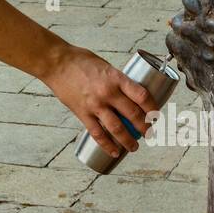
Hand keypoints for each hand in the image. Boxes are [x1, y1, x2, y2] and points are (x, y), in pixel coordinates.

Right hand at [40, 46, 160, 157]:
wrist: (56, 63)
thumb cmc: (80, 60)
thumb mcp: (105, 66)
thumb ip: (116, 80)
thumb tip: (128, 93)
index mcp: (116, 78)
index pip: (142, 96)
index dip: (152, 108)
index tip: (156, 114)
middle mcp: (108, 93)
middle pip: (133, 115)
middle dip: (145, 127)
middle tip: (149, 132)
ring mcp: (95, 105)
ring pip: (117, 129)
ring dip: (128, 141)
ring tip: (134, 147)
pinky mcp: (82, 113)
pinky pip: (97, 134)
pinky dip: (107, 145)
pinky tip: (114, 152)